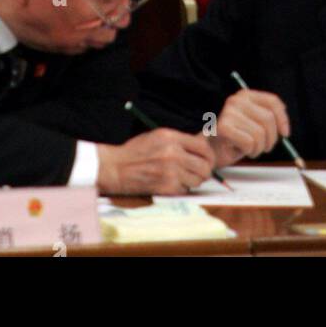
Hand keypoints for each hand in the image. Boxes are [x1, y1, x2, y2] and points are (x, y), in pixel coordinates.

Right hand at [97, 129, 214, 194]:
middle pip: (205, 166)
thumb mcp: (158, 136)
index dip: (209, 156)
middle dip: (205, 170)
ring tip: (184, 177)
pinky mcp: (166, 187)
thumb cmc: (137, 151)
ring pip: (197, 180)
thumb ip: (180, 140)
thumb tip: (202, 146)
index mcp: (172, 137)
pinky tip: (172, 183)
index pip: (203, 147)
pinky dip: (182, 188)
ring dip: (194, 181)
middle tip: (200, 172)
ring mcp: (171, 172)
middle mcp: (173, 153)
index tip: (207, 160)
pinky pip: (185, 190)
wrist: (117, 168)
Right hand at [209, 89, 289, 167]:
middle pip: (268, 119)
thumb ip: (268, 119)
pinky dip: (249, 151)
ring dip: (258, 148)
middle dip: (271, 139)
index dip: (283, 119)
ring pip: (259, 134)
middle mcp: (237, 100)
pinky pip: (249, 143)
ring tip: (250, 148)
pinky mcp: (224, 127)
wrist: (213, 150)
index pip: (272, 101)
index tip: (285, 134)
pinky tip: (240, 149)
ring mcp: (229, 113)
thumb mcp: (255, 123)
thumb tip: (284, 128)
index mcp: (246, 95)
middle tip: (265, 148)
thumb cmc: (238, 138)